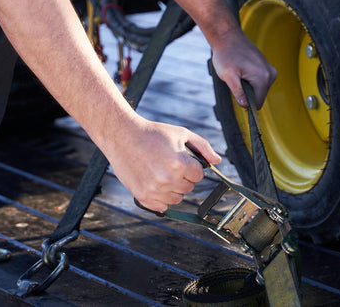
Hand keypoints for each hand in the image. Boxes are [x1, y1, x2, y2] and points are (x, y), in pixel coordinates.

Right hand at [105, 118, 220, 213]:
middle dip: (182, 176)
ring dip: (173, 188)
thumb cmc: (152, 133)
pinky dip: (161, 197)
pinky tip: (153, 181)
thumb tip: (218, 161)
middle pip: (189, 187)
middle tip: (168, 162)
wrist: (121, 135)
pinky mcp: (142, 197)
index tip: (180, 158)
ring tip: (159, 171)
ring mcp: (154, 190)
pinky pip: (162, 207)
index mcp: (179, 163)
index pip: (198, 175)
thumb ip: (202, 147)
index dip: (191, 166)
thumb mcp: (180, 133)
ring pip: (177, 198)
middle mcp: (167, 179)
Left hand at [210, 26, 276, 108]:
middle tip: (235, 78)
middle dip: (246, 92)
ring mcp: (269, 69)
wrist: (227, 36)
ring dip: (248, 85)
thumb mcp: (228, 75)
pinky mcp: (266, 66)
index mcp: (263, 78)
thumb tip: (245, 105)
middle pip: (259, 96)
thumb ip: (238, 92)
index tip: (236, 94)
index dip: (246, 102)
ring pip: (259, 88)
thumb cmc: (226, 54)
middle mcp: (270, 74)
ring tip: (238, 72)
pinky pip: (259, 80)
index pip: (257, 103)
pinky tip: (242, 68)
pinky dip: (250, 78)